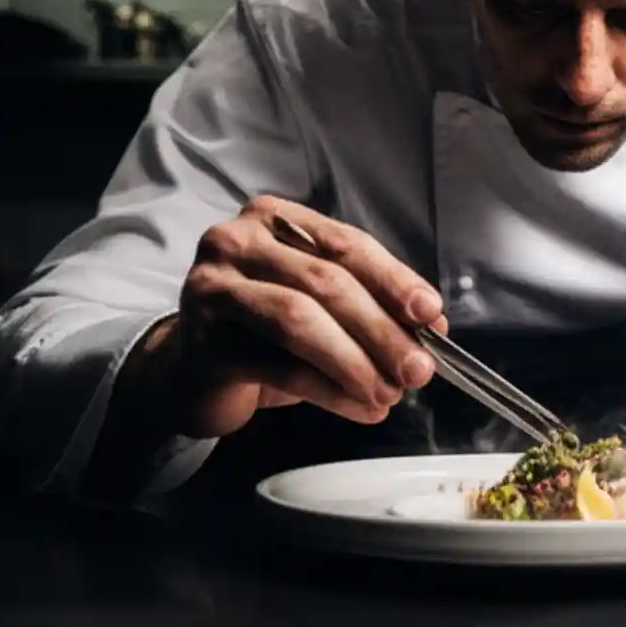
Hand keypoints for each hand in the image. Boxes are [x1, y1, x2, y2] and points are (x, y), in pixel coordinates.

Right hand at [125, 195, 448, 438]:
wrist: (193, 371)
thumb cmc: (266, 331)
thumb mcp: (321, 306)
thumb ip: (371, 304)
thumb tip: (431, 327)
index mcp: (274, 218)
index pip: (347, 244)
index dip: (394, 280)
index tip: (430, 314)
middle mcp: (236, 242)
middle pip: (326, 282)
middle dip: (382, 329)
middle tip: (418, 369)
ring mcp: (212, 289)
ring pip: (300, 320)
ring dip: (357, 361)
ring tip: (391, 393)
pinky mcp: (203, 343)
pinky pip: (280, 367)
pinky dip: (330, 391)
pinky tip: (361, 408)